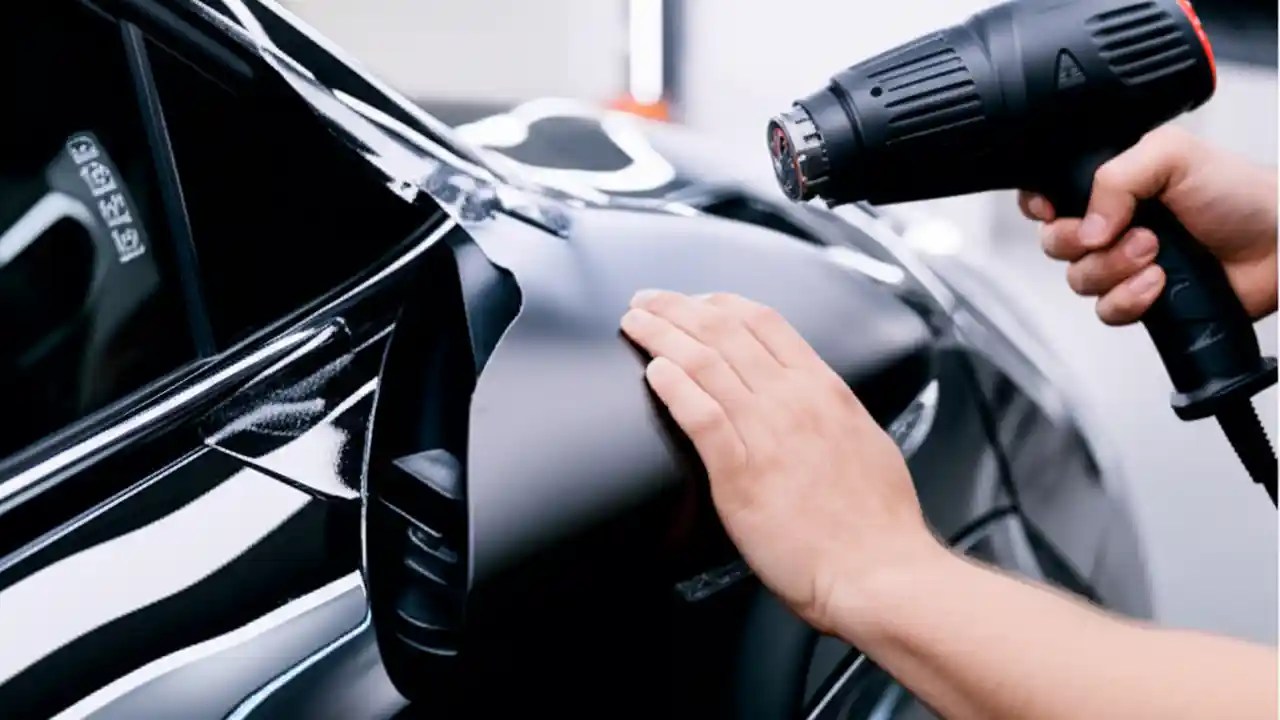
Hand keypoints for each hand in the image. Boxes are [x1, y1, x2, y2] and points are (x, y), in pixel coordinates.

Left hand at [620, 290, 944, 633]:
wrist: (879, 571)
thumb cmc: (876, 523)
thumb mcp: (864, 442)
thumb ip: (830, 414)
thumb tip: (813, 404)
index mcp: (823, 389)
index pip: (765, 323)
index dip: (721, 303)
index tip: (695, 300)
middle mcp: (793, 400)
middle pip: (724, 331)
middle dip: (678, 308)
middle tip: (648, 300)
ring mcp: (766, 433)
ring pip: (704, 363)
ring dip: (662, 335)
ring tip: (635, 322)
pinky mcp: (740, 473)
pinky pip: (700, 415)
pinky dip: (674, 386)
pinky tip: (654, 371)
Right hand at [1020, 124, 1277, 324]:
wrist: (1279, 246)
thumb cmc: (1240, 194)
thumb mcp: (1172, 155)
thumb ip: (1114, 176)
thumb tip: (1084, 225)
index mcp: (1111, 184)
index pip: (1048, 192)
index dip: (1040, 205)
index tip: (1054, 209)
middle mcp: (1112, 223)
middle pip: (1055, 242)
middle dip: (1084, 242)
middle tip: (1134, 232)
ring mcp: (1123, 264)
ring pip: (1078, 280)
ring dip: (1114, 270)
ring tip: (1156, 256)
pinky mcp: (1139, 300)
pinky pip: (1106, 310)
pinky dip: (1130, 300)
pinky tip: (1159, 285)